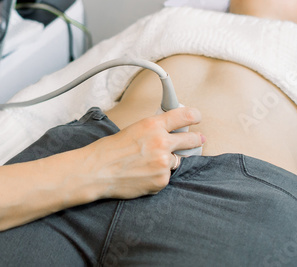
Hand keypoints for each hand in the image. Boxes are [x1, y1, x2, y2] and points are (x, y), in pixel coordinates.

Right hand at [81, 106, 202, 198]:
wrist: (98, 171)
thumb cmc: (110, 150)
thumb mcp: (133, 129)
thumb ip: (153, 130)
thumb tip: (168, 132)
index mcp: (153, 125)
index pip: (184, 116)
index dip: (194, 116)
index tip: (197, 118)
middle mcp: (162, 142)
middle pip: (190, 140)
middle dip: (195, 140)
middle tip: (198, 140)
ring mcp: (163, 162)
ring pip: (176, 160)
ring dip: (168, 161)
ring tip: (149, 162)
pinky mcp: (162, 180)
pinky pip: (167, 176)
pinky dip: (158, 176)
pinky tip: (143, 174)